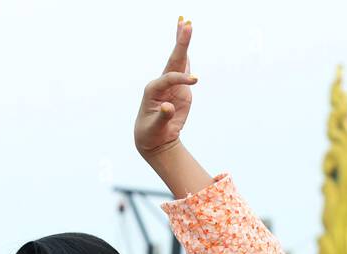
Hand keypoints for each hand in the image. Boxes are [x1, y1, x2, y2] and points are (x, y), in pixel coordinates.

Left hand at [134, 18, 197, 157]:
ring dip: (182, 42)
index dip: (182, 78)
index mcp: (153, 89)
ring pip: (179, 60)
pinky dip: (186, 54)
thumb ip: (162, 117)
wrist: (155, 138)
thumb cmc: (152, 133)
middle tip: (186, 23)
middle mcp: (162, 83)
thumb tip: (168, 107)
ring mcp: (172, 84)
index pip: (170, 78)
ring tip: (185, 22)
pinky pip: (185, 68)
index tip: (195, 81)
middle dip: (180, 42)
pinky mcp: (181, 88)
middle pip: (173, 60)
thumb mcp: (155, 128)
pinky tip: (185, 39)